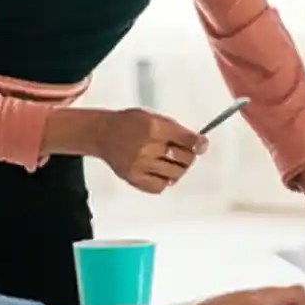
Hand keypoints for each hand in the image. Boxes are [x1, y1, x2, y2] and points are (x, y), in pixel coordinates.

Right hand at [92, 108, 207, 193]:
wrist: (103, 133)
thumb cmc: (128, 123)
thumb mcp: (154, 117)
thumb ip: (177, 131)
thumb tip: (199, 144)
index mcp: (154, 127)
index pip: (186, 140)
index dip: (198, 144)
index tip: (202, 145)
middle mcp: (148, 147)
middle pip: (184, 159)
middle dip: (189, 156)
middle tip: (186, 153)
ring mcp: (140, 164)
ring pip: (175, 174)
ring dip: (179, 169)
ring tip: (173, 163)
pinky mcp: (134, 178)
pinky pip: (159, 186)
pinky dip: (165, 181)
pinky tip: (161, 172)